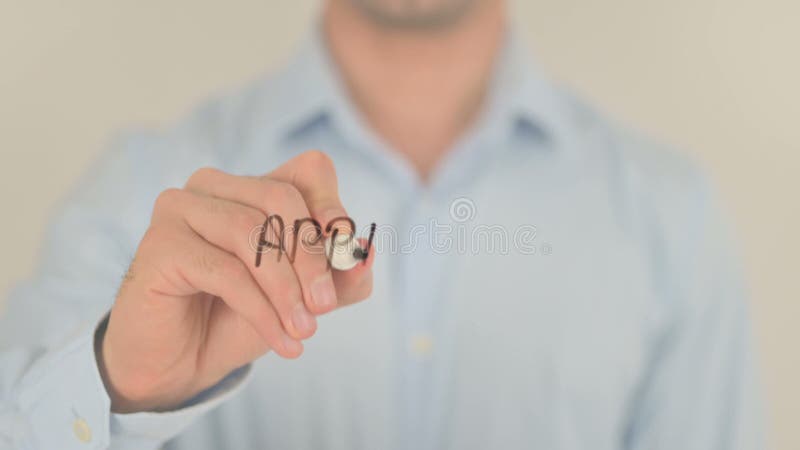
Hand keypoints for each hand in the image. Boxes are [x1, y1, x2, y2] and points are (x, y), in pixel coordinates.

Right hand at [97, 151, 373, 412]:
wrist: (183, 362)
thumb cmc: (240, 318)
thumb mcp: (304, 298)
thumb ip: (340, 277)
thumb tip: (367, 253)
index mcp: (252, 186)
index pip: (308, 170)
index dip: (332, 207)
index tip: (346, 254)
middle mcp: (214, 186)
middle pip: (282, 197)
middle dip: (312, 256)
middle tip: (325, 306)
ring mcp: (181, 208)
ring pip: (252, 234)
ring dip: (287, 289)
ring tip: (304, 330)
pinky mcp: (160, 244)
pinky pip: (226, 272)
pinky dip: (262, 310)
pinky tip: (282, 340)